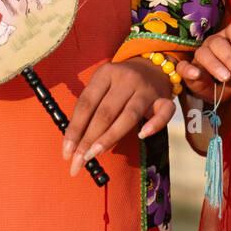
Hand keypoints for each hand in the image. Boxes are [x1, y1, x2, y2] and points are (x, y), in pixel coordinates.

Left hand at [62, 58, 175, 176]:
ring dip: (110, 138)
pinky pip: (163, 112)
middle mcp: (126, 78)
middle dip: (88, 140)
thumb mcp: (103, 86)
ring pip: (129, 116)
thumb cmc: (120, 85)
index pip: (86, 103)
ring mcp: (146, 88)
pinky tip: (142, 136)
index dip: (75, 128)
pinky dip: (154, 125)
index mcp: (105, 73)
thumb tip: (75, 144)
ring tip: (94, 156)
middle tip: (78, 163)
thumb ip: (92, 108)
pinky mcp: (164, 98)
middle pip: (105, 112)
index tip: (66, 152)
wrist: (152, 67)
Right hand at [175, 22, 230, 103]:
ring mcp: (200, 54)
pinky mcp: (188, 70)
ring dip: (215, 65)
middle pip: (219, 43)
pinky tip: (196, 75)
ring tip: (225, 78)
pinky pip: (183, 66)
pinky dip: (188, 70)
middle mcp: (214, 42)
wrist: (227, 95)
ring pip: (203, 53)